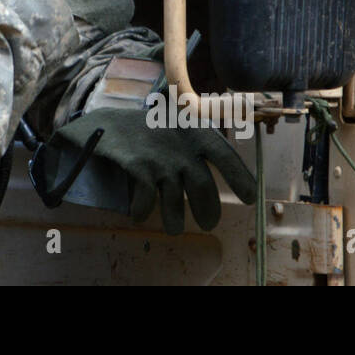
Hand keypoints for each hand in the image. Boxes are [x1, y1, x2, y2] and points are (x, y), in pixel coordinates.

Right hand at [33, 107, 256, 234]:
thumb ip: (195, 146)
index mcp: (194, 132)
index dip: (240, 177)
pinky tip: (138, 215)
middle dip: (207, 209)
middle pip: (203, 187)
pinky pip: (147, 199)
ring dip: (174, 219)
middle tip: (209, 224)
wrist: (104, 124)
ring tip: (174, 230)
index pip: (224, 155)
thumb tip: (213, 174)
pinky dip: (142, 210)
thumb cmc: (144, 128)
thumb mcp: (175, 127)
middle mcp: (181, 146)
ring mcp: (161, 158)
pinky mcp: (139, 167)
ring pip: (175, 200)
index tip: (250, 197)